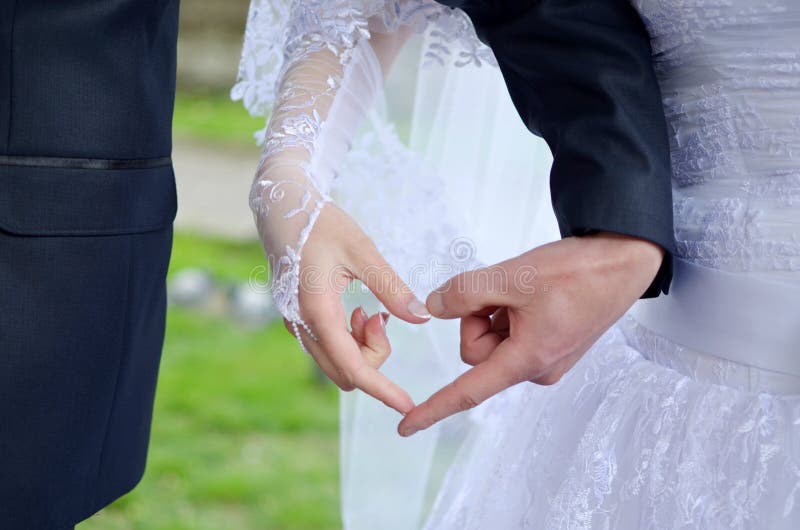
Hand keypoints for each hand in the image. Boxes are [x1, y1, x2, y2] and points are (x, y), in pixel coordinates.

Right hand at [290, 203, 430, 415]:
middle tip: (382, 317)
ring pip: (335, 362)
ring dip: (361, 347)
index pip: (352, 368)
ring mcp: (296, 323)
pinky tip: (358, 310)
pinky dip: (349, 339)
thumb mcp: (362, 251)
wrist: (281, 207)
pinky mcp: (298, 318)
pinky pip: (327, 346)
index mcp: (316, 311)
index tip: (408, 404)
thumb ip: (391, 288)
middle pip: (344, 372)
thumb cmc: (321, 224)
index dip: (382, 390)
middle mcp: (301, 325)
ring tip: (371, 309)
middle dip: (374, 357)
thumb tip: (420, 318)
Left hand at [397, 232, 663, 435]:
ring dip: (494, 311)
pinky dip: (508, 311)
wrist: (623, 262)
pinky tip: (531, 294)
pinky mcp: (550, 344)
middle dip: (477, 317)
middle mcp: (536, 367)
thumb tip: (433, 307)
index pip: (469, 390)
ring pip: (491, 339)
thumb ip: (465, 292)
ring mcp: (545, 358)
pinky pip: (510, 333)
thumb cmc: (578, 272)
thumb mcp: (513, 276)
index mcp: (527, 359)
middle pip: (476, 351)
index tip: (406, 426)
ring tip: (525, 291)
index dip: (434, 408)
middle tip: (503, 290)